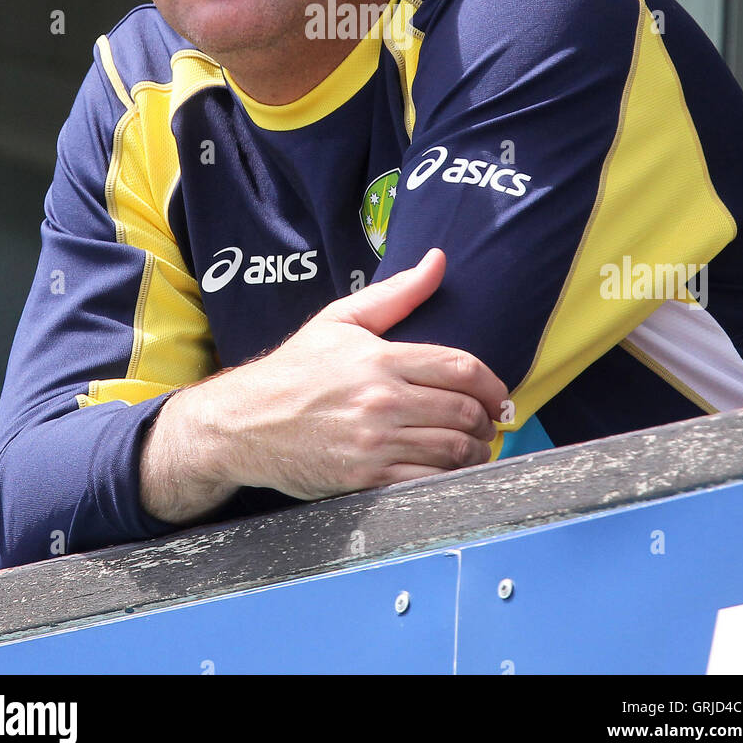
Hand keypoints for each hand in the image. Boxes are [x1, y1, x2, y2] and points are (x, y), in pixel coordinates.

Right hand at [203, 247, 508, 499]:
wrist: (244, 423)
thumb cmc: (295, 370)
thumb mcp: (341, 319)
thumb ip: (397, 292)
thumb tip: (437, 260)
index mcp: (380, 358)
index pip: (460, 367)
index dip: (491, 384)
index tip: (497, 394)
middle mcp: (381, 400)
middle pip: (463, 411)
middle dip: (486, 421)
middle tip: (487, 424)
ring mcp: (374, 442)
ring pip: (452, 450)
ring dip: (475, 452)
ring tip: (474, 449)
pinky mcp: (365, 479)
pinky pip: (426, 482)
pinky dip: (449, 480)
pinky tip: (449, 472)